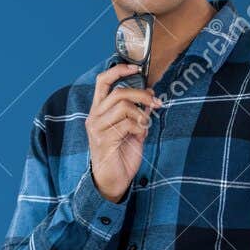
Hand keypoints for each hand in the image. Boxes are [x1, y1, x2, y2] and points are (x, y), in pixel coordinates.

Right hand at [85, 64, 161, 202]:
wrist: (112, 181)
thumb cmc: (120, 155)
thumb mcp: (132, 129)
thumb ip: (136, 113)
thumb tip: (149, 96)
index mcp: (99, 111)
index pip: (103, 82)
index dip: (118, 70)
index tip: (136, 68)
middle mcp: (94, 117)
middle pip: (118, 92)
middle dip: (141, 94)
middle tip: (154, 102)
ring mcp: (97, 128)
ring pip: (123, 106)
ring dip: (141, 113)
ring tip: (146, 124)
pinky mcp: (103, 140)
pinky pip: (126, 123)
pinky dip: (140, 127)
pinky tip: (141, 135)